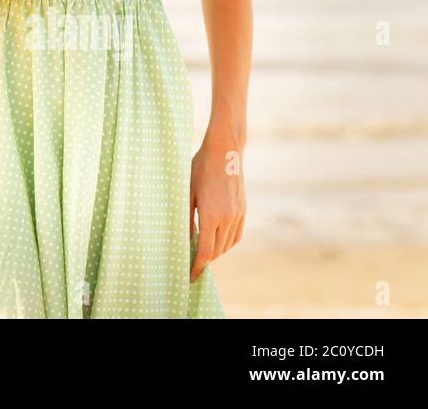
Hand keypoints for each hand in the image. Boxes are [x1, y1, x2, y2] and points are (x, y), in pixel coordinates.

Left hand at [189, 132, 245, 281]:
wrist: (224, 152)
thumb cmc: (199, 169)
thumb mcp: (187, 192)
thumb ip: (186, 218)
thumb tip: (184, 240)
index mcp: (211, 216)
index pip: (205, 252)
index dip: (197, 267)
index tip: (190, 276)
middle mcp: (227, 219)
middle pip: (216, 252)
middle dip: (204, 260)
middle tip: (191, 262)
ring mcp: (238, 216)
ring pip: (227, 245)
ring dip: (215, 252)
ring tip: (201, 252)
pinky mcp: (243, 211)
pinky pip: (236, 236)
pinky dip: (227, 243)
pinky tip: (217, 241)